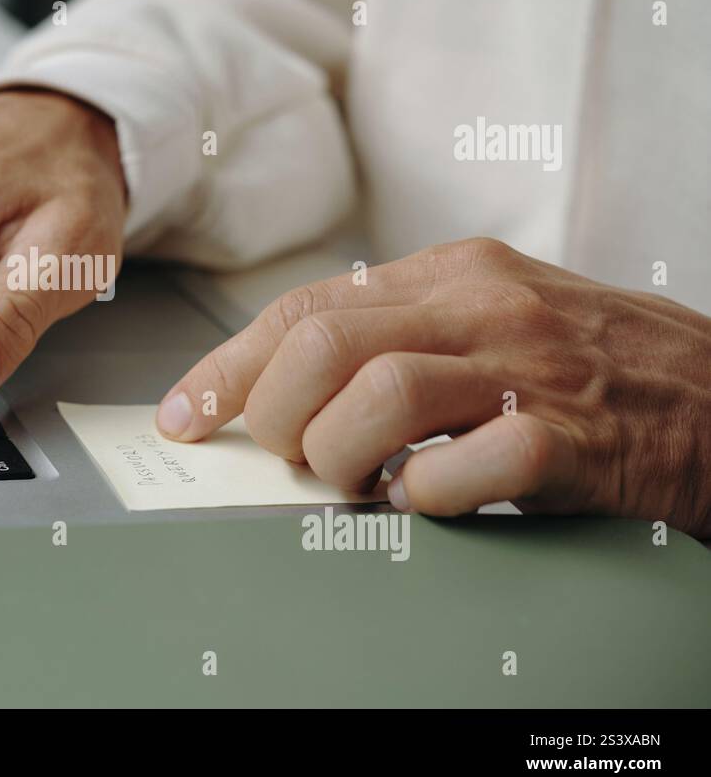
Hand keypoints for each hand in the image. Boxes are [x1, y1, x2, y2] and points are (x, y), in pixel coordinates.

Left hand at [155, 237, 710, 536]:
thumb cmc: (589, 365)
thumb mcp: (486, 318)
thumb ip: (392, 338)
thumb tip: (280, 387)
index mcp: (449, 274)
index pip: (300, 308)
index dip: (228, 369)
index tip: (188, 415)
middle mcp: (481, 307)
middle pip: (320, 344)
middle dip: (274, 416)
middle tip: (288, 458)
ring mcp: (527, 370)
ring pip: (379, 393)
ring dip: (340, 454)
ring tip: (357, 482)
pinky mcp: (572, 440)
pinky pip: (469, 468)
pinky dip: (427, 496)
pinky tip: (428, 502)